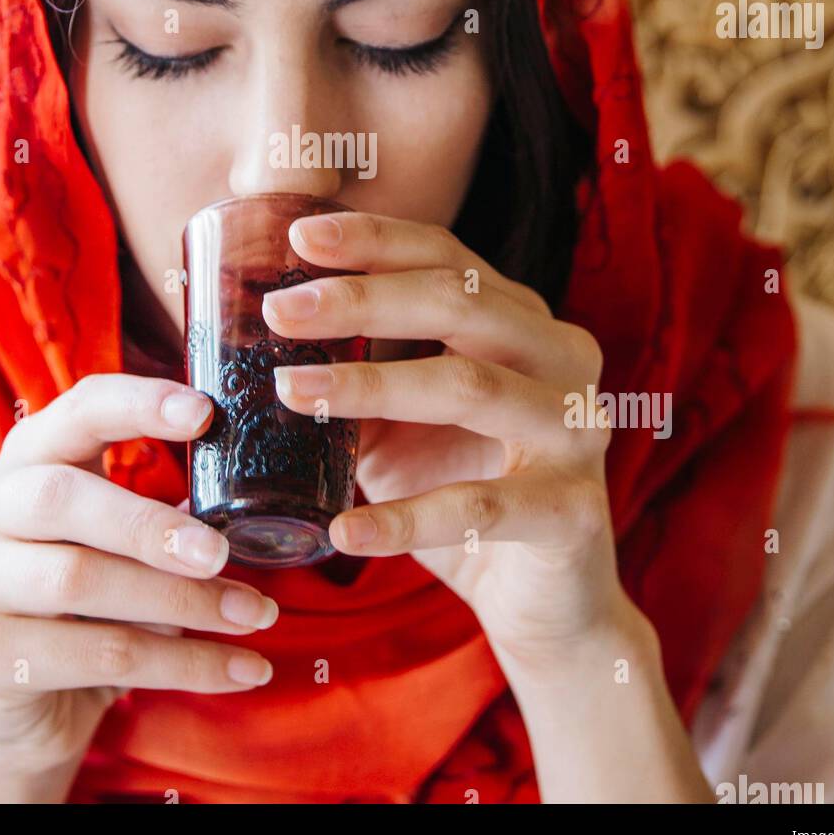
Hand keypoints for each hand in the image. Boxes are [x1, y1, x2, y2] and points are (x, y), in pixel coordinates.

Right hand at [0, 372, 278, 791]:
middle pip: (60, 497)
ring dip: (181, 602)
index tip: (206, 413)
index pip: (77, 410)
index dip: (139, 404)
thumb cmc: (87, 603)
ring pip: (79, 580)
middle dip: (150, 524)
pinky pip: (98, 656)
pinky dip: (183, 664)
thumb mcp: (119, 543)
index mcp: (26, 458)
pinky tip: (240, 669)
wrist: (19, 708)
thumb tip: (252, 504)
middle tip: (221, 552)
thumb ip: (164, 513)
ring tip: (254, 614)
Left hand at [262, 210, 631, 664]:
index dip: (375, 241)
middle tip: (278, 310)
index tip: (297, 236)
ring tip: (290, 392)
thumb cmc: (463, 487)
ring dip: (372, 387)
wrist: (545, 599)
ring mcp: (577, 431)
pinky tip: (343, 530)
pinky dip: (405, 519)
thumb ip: (357, 372)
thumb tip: (255, 336)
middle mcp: (560, 358)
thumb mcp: (402, 421)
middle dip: (362, 299)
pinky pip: (480, 507)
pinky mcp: (572, 510)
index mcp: (522, 321)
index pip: (448, 258)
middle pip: (461, 303)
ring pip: (470, 388)